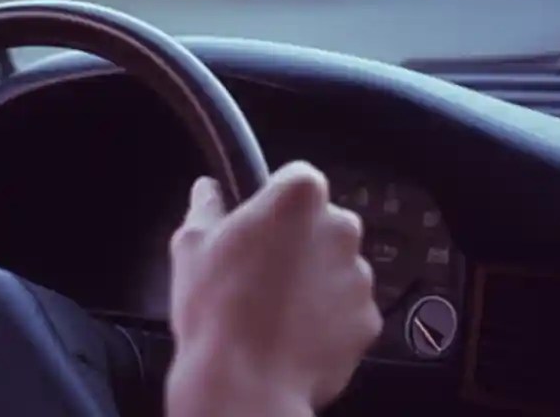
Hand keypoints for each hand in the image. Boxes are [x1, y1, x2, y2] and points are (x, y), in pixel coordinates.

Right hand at [166, 162, 381, 414]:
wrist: (244, 382)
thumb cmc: (215, 307)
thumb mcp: (191, 246)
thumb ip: (206, 207)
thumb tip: (207, 189)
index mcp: (299, 197)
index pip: (297, 177)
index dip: (275, 199)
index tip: (258, 223)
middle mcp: (340, 228)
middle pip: (323, 222)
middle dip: (299, 240)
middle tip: (262, 270)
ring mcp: (360, 276)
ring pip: (337, 267)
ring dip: (315, 280)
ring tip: (275, 310)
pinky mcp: (369, 320)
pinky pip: (347, 310)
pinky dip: (329, 319)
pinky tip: (294, 335)